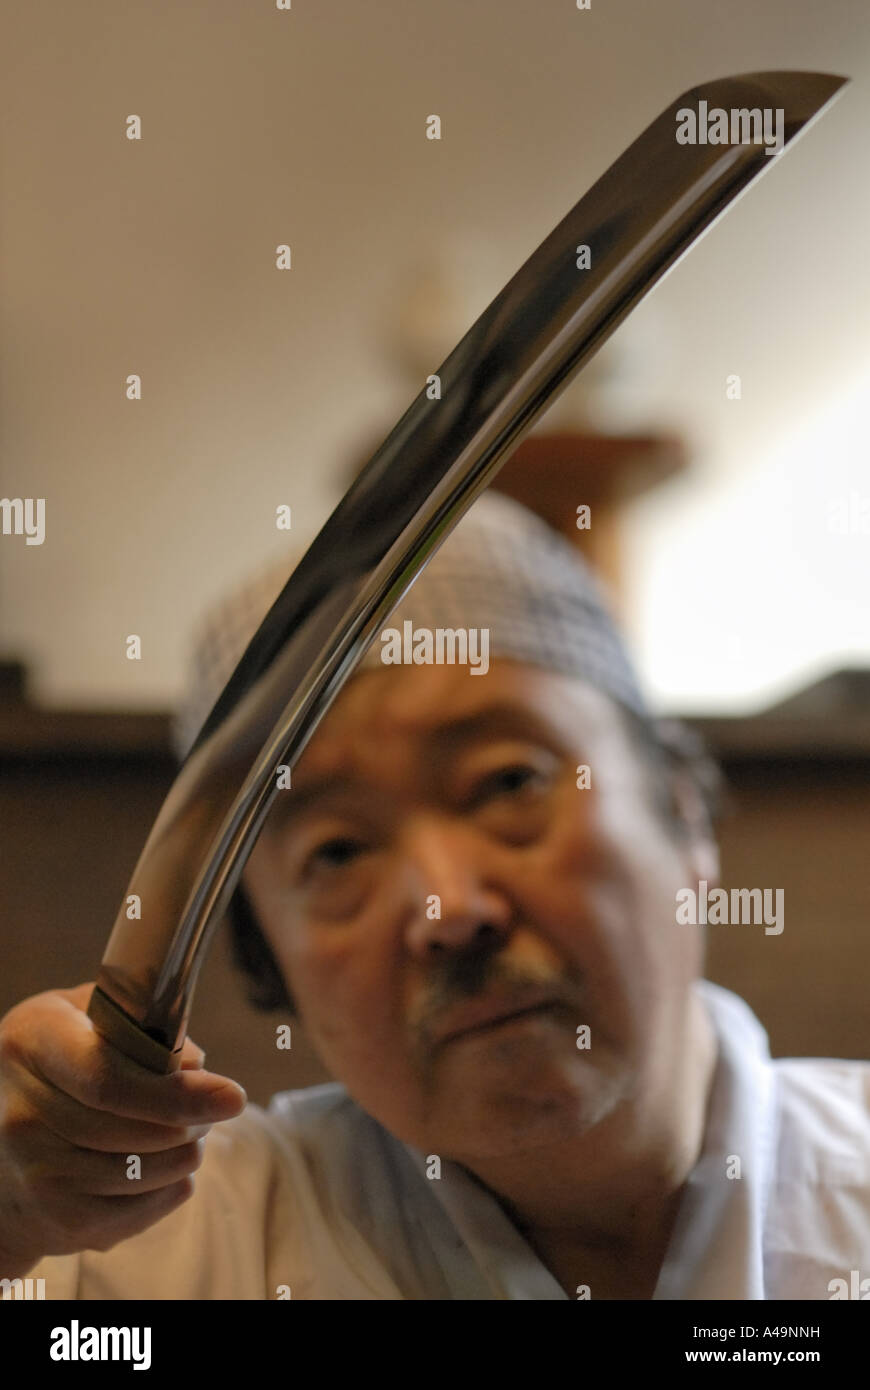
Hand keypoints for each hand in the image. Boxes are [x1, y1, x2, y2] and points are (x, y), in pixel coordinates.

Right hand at [0, 982, 245, 1277]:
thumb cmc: (51, 1066)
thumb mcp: (75, 1017)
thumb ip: (135, 1023)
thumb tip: (195, 1064)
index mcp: (30, 1044)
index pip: (110, 1080)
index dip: (179, 1092)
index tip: (233, 1096)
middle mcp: (22, 1114)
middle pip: (139, 1130)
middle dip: (194, 1120)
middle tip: (214, 1107)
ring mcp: (38, 1174)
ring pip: (149, 1170)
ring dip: (187, 1151)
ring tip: (187, 1132)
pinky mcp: (59, 1219)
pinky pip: (144, 1207)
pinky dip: (171, 1185)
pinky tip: (165, 1165)